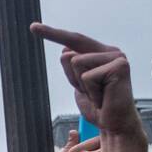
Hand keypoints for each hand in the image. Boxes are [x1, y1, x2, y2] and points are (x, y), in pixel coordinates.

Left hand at [31, 23, 145, 151]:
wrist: (113, 124)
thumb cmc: (97, 105)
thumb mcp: (78, 85)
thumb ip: (72, 68)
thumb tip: (66, 51)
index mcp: (100, 53)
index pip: (73, 40)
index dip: (52, 33)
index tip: (32, 27)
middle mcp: (110, 51)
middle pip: (70, 53)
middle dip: (71, 75)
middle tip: (92, 95)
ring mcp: (116, 56)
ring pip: (77, 63)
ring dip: (82, 85)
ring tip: (99, 94)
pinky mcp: (119, 66)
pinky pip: (87, 76)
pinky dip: (91, 91)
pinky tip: (104, 97)